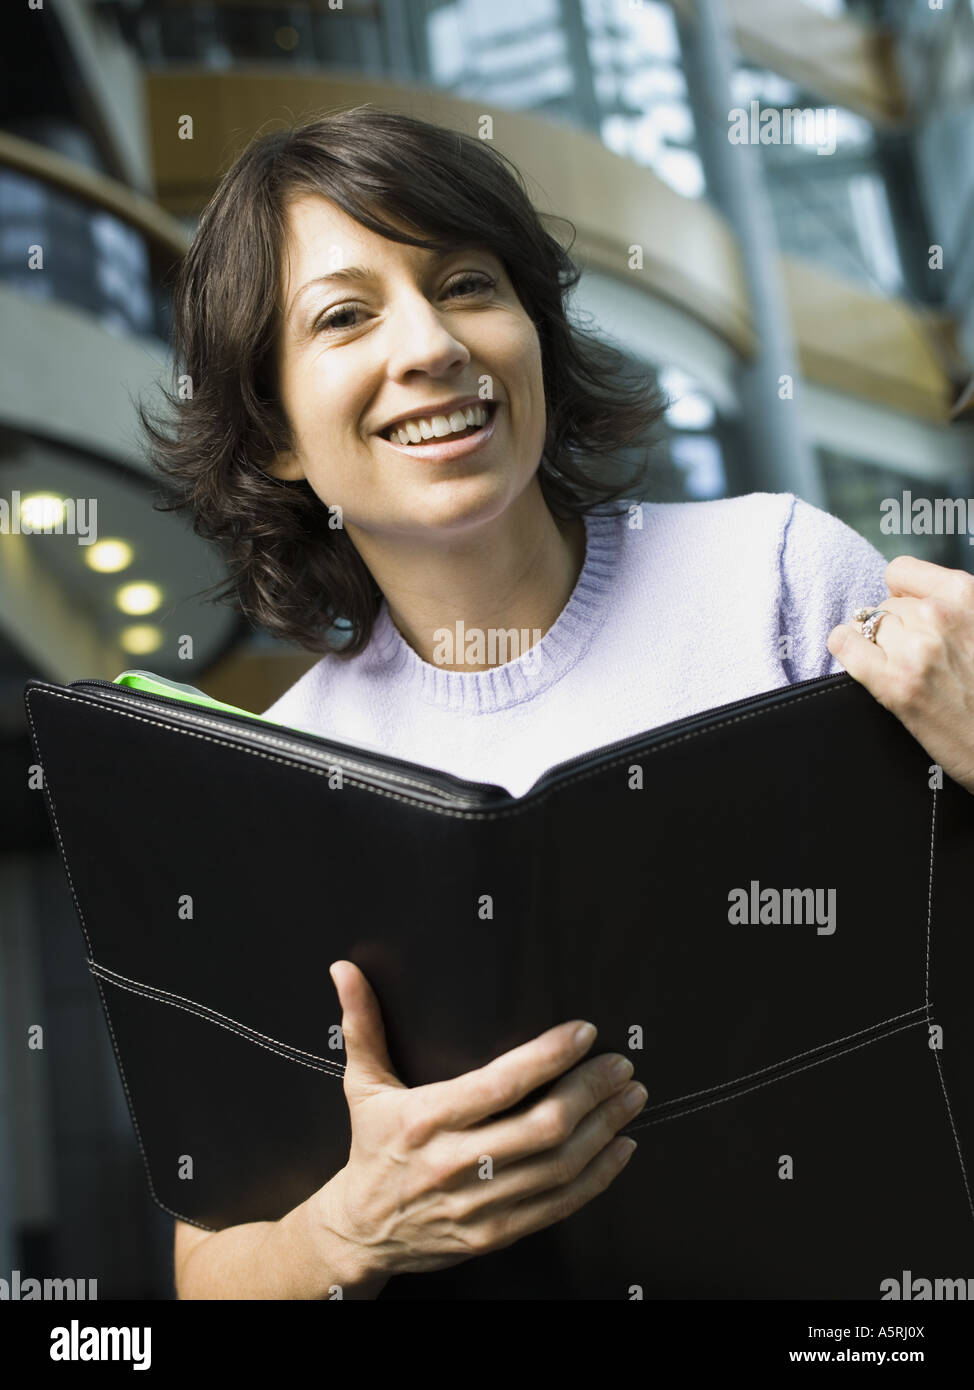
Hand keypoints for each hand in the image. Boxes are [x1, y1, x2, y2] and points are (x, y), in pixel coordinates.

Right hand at [308, 960, 645, 1280]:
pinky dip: (598, 1176)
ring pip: (559, 1166)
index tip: (583, 1032)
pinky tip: (621, 1146)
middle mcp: (455, 1163)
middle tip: (621, 1065)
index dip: (548, 1056)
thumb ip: (361, 1023)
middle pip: (542, 1126)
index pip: (500, 1084)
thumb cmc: (370, 1150)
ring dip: (604, 1129)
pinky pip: (560, 1204)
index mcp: (426, 1119)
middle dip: (592, 1091)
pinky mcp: (497, 1234)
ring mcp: (479, 1204)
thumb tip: (344, 970)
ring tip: (630, 1096)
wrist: (359, 1233)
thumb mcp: (362, 1084)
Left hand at [827, 556, 973, 794]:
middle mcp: (939, 616)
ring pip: (866, 625)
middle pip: (885, 603)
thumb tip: (908, 599)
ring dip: (875, 643)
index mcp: (966, 594)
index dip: (902, 593)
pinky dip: (845, 649)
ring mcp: (914, 650)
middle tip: (916, 654)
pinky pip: (845, 644)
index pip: (902, 571)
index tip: (909, 611)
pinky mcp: (894, 684)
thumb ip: (954, 606)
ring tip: (898, 665)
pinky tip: (859, 660)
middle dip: (895, 626)